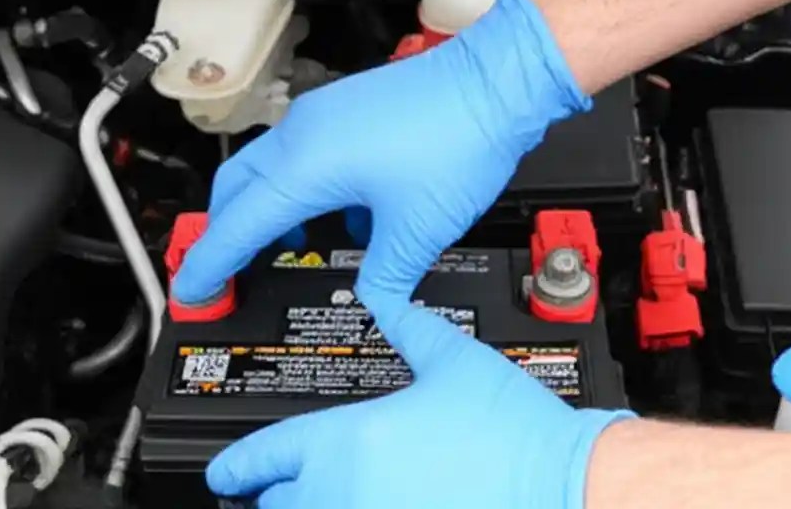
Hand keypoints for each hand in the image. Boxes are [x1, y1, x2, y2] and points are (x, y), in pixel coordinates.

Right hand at [171, 0, 590, 309]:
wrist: (496, 83)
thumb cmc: (460, 138)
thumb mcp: (418, 229)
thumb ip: (386, 276)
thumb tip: (375, 301)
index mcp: (306, 166)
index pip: (237, 226)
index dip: (210, 265)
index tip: (191, 291)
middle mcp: (303, 134)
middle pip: (236, 191)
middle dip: (226, 235)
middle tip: (226, 273)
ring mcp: (322, 116)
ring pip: (269, 169)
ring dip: (269, 211)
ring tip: (290, 248)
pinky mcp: (345, 110)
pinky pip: (303, 154)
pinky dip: (303, 189)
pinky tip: (344, 217)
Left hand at [206, 303, 632, 508]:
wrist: (565, 487)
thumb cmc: (516, 434)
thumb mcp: (456, 361)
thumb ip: (411, 327)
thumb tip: (389, 302)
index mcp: (349, 442)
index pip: (266, 457)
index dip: (237, 466)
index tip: (226, 473)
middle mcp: (345, 496)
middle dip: (274, 500)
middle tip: (275, 493)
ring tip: (320, 505)